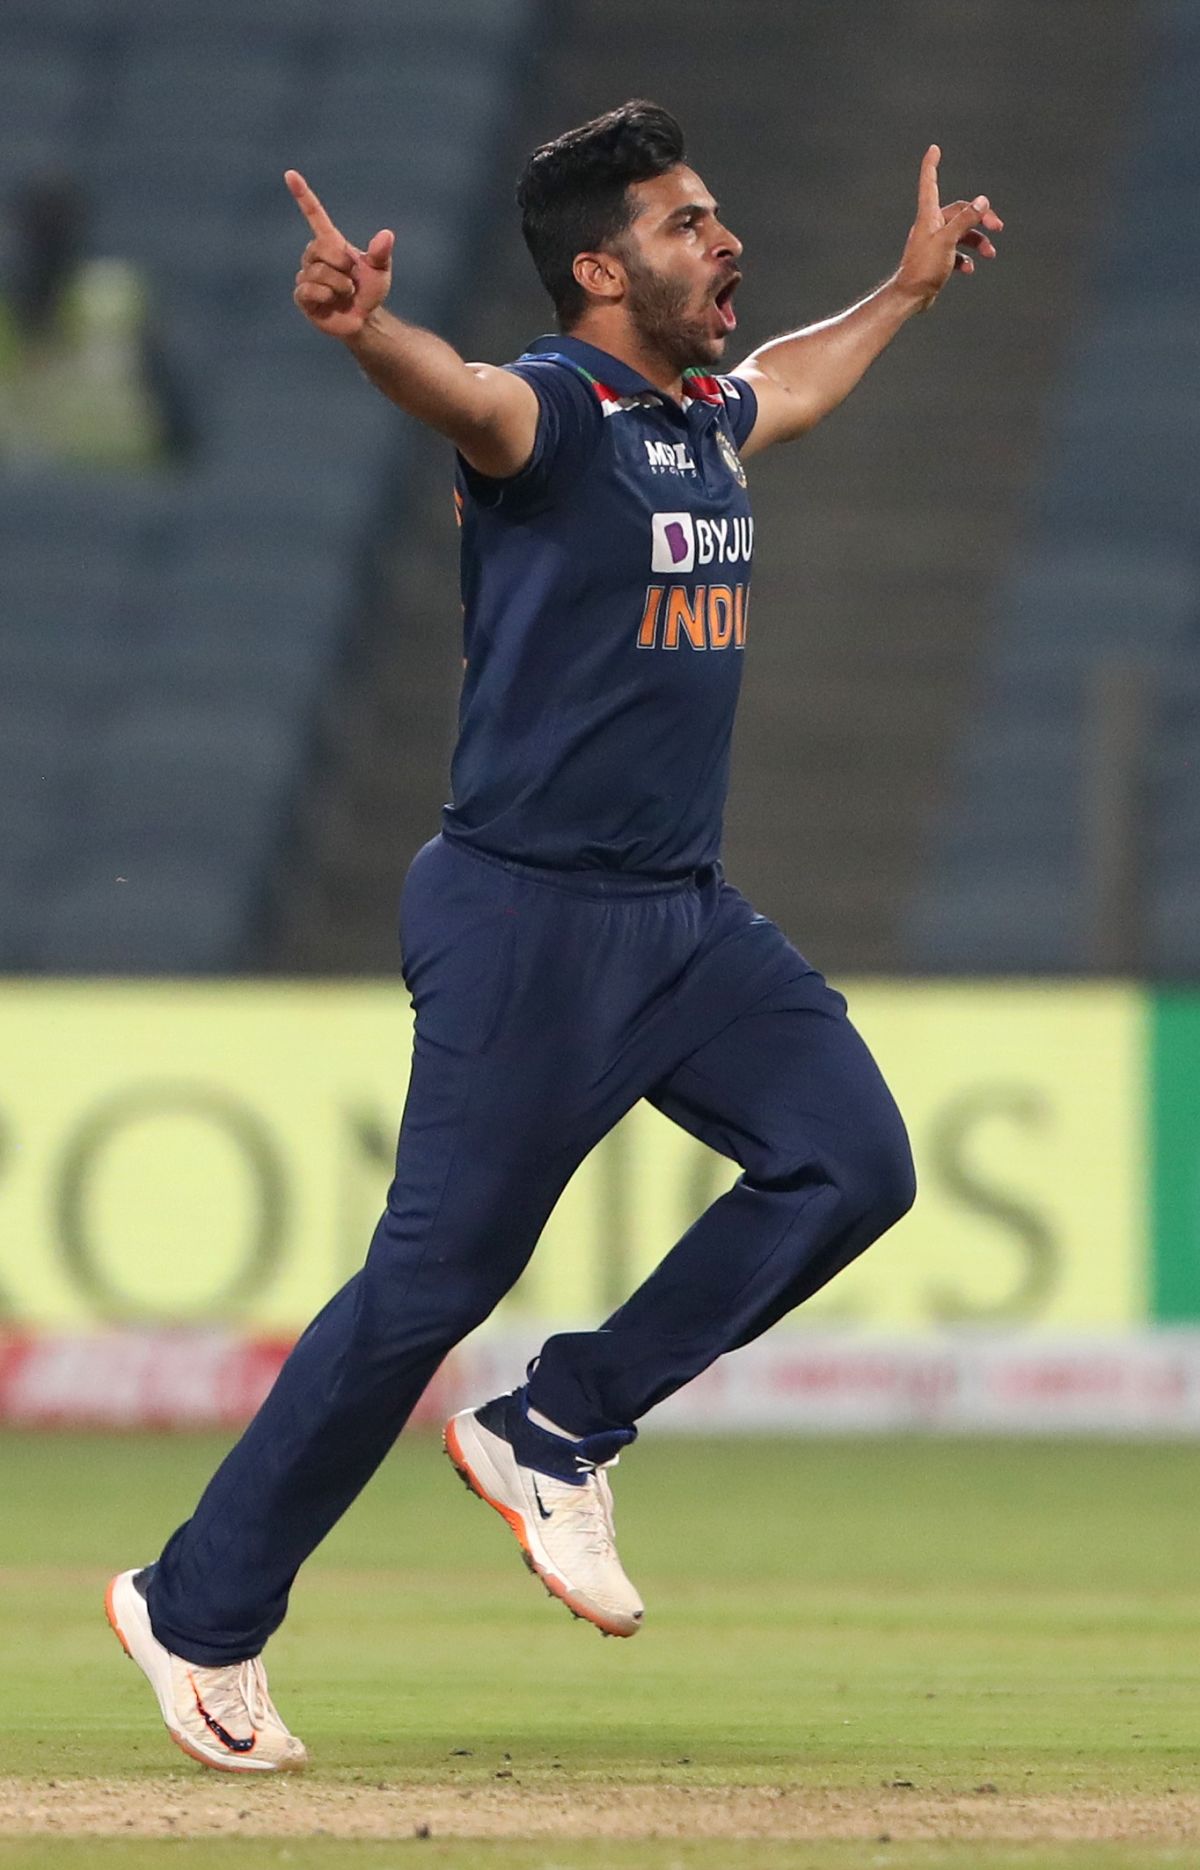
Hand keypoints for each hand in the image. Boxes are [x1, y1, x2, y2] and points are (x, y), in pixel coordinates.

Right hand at [285, 169, 394, 338]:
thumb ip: (381, 253)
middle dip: (341, 264)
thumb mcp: (381, 271)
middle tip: (352, 279)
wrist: (364, 319)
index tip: (290, 174)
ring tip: (346, 293)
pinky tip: (332, 301)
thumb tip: (386, 235)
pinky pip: (308, 289)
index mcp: (331, 243)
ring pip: (317, 272)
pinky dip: (326, 295)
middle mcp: (315, 256)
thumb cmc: (370, 291)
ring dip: (339, 285)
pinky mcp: (302, 296)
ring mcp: (306, 276)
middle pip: (320, 248)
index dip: (302, 195)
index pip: (314, 215)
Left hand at [895, 145, 1002, 311]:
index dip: (931, 165)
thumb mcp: (948, 240)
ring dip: (978, 242)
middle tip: (998, 227)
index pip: (930, 183)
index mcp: (929, 216)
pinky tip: (969, 269)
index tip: (934, 148)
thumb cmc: (924, 268)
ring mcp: (935, 242)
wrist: (911, 297)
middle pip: (960, 212)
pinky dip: (966, 258)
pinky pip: (957, 252)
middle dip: (981, 219)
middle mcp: (931, 225)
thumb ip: (966, 219)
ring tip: (990, 254)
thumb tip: (982, 201)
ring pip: (962, 234)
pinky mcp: (938, 258)